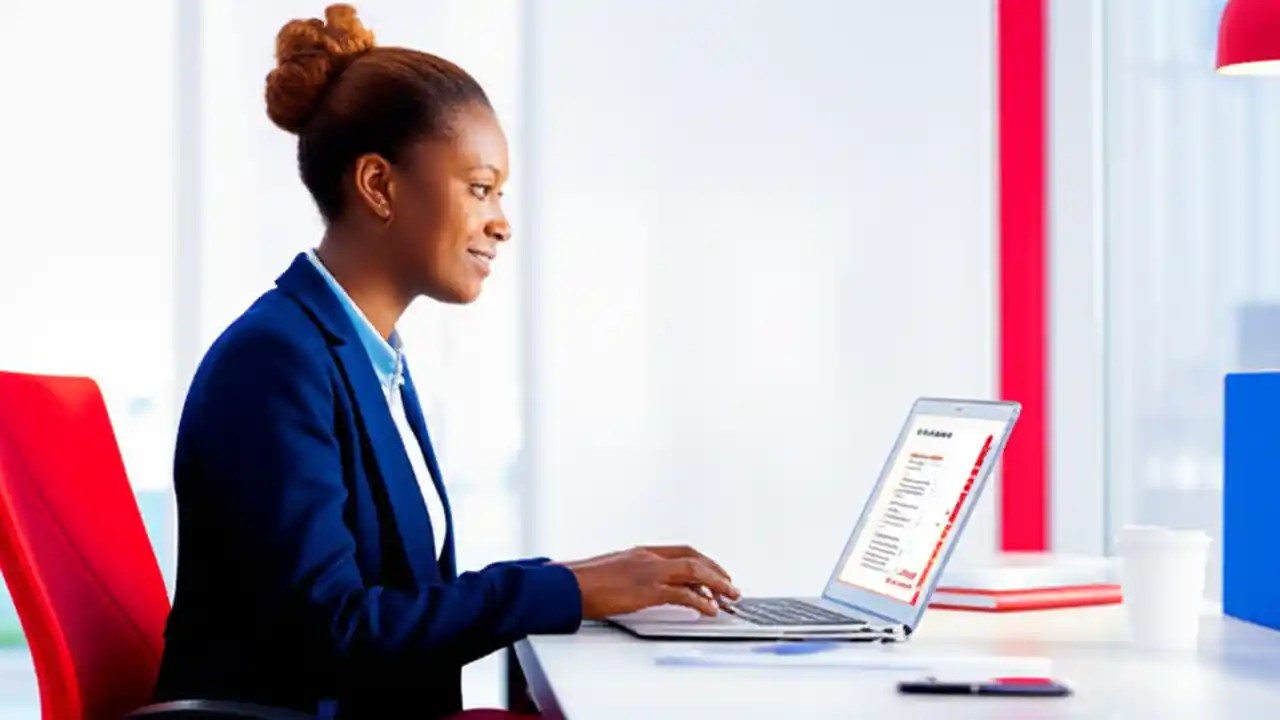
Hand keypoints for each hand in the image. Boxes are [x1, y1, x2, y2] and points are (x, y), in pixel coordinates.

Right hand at [560, 546, 739, 619]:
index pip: (683, 551)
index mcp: (641, 552)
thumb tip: (643, 588)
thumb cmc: (581, 582)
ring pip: (694, 573)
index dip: (704, 561)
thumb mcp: (612, 573)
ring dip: (716, 585)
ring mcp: (648, 572)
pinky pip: (683, 595)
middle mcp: (648, 557)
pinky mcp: (646, 590)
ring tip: (729, 598)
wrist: (565, 586)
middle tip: (731, 586)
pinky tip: (709, 610)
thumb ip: (632, 576)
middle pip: (694, 559)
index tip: (716, 572)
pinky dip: (701, 602)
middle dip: (717, 572)